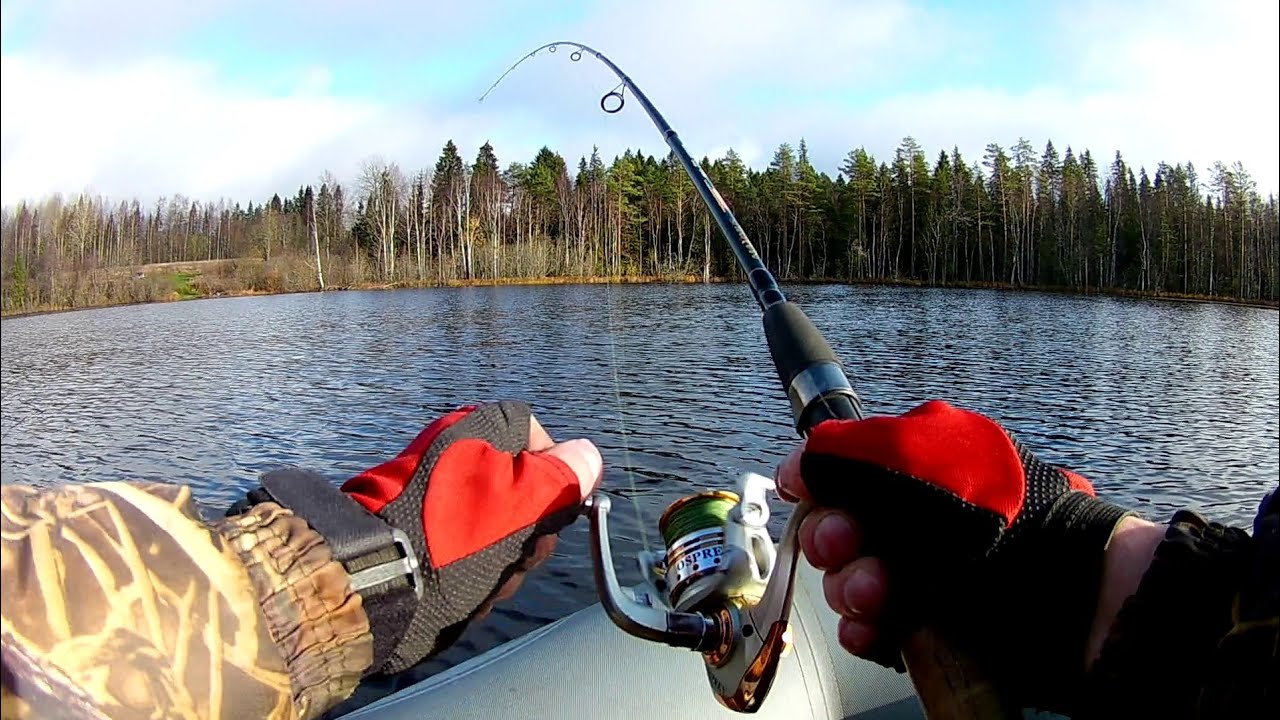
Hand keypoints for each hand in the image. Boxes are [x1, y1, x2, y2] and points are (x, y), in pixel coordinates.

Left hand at [341, 401, 601, 673]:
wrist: (384, 584)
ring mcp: (435, 493)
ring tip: (486, 575)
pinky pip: (467, 545)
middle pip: (521, 486)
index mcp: (480, 427)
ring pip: (498, 524)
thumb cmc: (461, 535)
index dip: (555, 471)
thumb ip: (566, 476)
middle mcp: (455, 451)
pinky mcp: (420, 530)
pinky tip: (465, 586)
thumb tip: (589, 456)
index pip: (537, 433)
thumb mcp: (529, 501)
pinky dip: (474, 568)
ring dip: (505, 556)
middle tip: (518, 551)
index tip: (556, 505)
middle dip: (529, 528)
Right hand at [777, 400, 1132, 711]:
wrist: (1068, 598)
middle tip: (851, 545)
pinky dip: (864, 629)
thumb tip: (800, 463)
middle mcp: (916, 516)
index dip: (815, 483)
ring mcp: (921, 571)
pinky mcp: (927, 623)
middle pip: (835, 526)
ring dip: (851, 587)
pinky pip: (869, 628)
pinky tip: (877, 627)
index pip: (839, 468)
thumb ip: (847, 448)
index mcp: (918, 463)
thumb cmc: (1006, 517)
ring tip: (882, 593)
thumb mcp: (916, 455)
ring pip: (847, 580)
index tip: (806, 493)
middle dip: (834, 538)